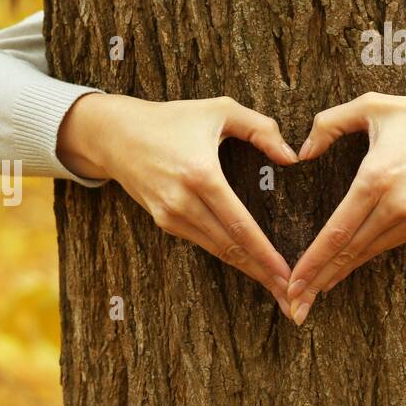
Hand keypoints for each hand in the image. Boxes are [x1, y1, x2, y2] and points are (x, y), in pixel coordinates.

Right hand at [58, 93, 300, 313]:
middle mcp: (183, 202)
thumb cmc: (170, 119)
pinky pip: (202, 242)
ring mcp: (170, 216)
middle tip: (290, 296)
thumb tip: (291, 158)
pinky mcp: (163, 221)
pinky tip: (248, 263)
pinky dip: (227, 254)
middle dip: (262, 274)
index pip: (240, 225)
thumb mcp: (219, 109)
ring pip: (217, 250)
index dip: (265, 254)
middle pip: (230, 248)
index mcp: (200, 175)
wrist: (115, 135)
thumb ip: (261, 128)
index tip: (288, 274)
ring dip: (247, 270)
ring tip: (275, 287)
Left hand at [286, 93, 405, 323]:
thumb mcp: (373, 105)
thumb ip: (329, 123)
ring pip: (365, 255)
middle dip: (318, 281)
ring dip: (335, 277)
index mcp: (377, 179)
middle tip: (293, 307)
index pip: (337, 231)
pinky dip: (358, 261)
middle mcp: (396, 207)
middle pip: (348, 253)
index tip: (292, 282)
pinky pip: (383, 247)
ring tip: (309, 298)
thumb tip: (301, 153)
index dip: (312, 261)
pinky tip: (338, 273)